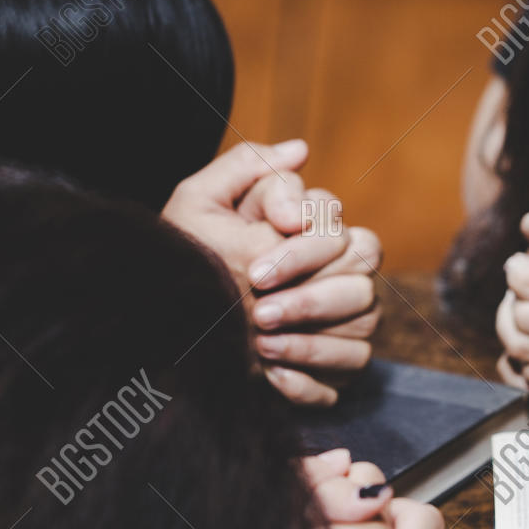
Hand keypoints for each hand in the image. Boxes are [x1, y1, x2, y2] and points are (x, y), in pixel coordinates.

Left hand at [163, 141, 382, 405]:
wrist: (164, 329)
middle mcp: (335, 274)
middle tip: (258, 311)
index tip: (256, 271)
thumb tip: (300, 149)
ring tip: (262, 344)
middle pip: (362, 279)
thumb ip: (248, 168)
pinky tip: (271, 375)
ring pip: (364, 324)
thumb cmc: (184, 261)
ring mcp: (340, 322)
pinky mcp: (334, 368)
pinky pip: (349, 372)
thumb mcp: (198, 205)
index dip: (303, 252)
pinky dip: (312, 378)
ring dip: (312, 340)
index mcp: (309, 233)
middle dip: (310, 297)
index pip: (340, 232)